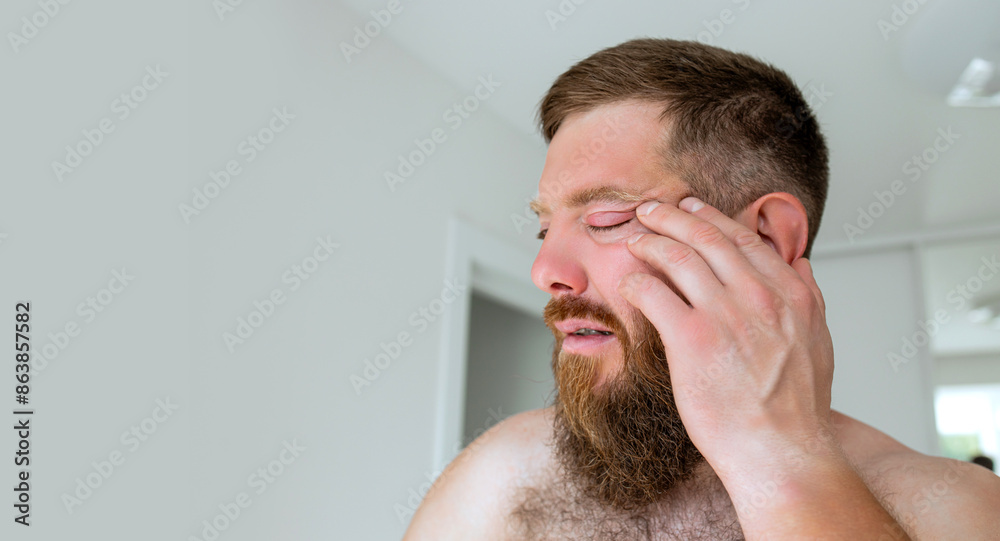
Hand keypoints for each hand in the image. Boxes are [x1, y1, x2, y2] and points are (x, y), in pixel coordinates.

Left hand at [617, 196, 835, 477]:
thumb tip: (801, 265)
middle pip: (706, 237)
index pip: (744, 238)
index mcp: (789, 294)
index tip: (691, 208)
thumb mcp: (819, 343)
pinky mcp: (691, 338)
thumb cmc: (796, 410)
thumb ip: (809, 298)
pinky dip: (635, 281)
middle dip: (672, 216)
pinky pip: (653, 293)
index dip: (711, 217)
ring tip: (633, 240)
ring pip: (677, 256)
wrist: (781, 452)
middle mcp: (758, 296)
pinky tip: (626, 283)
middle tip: (650, 210)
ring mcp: (724, 314)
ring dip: (650, 241)